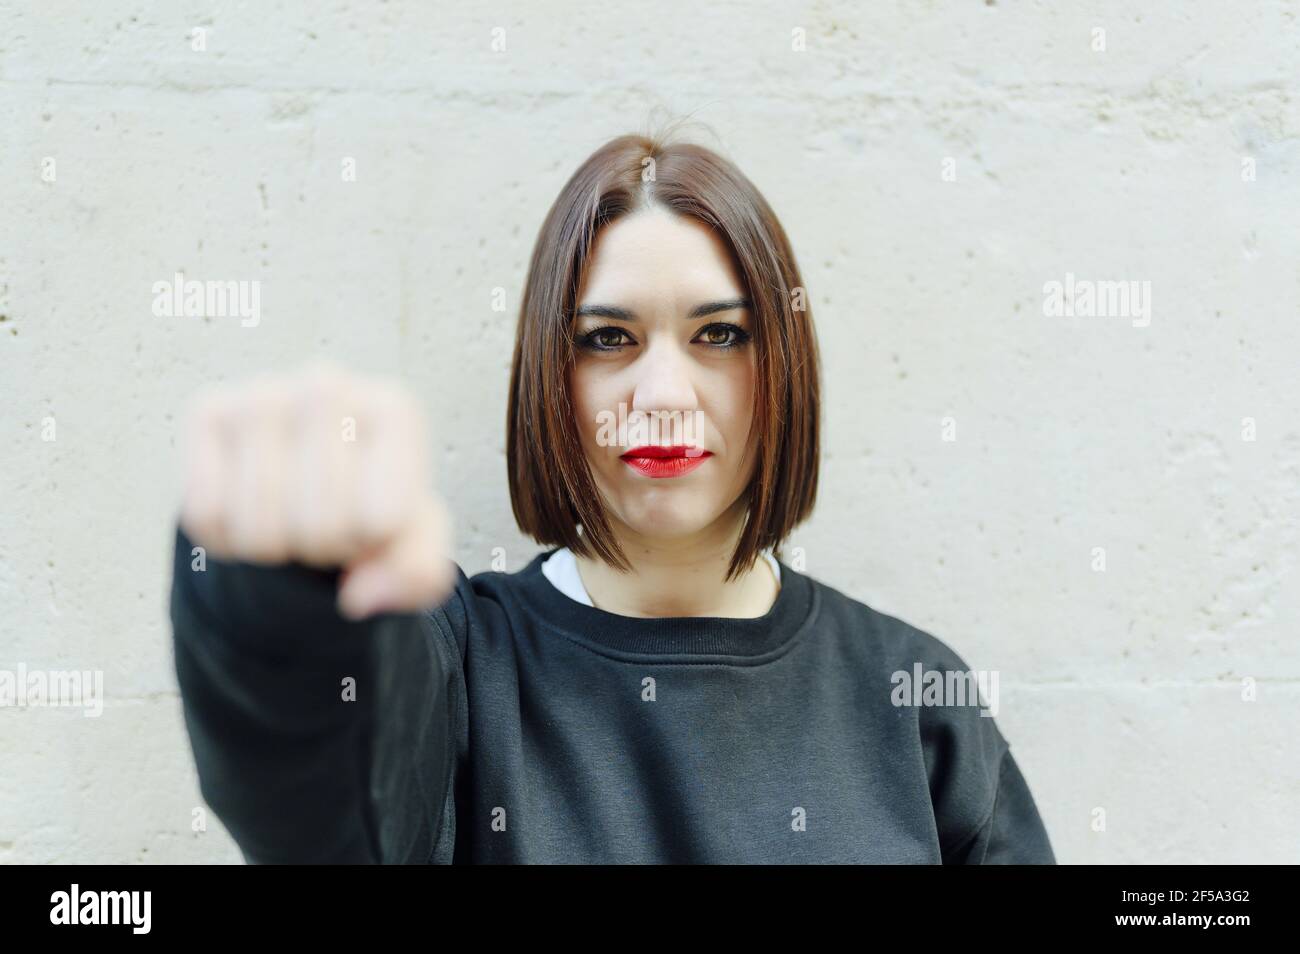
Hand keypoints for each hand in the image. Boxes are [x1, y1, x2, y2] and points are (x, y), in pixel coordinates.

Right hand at [179, 362, 454, 618]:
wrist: (310, 479)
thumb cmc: (372, 506)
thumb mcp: (412, 545)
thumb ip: (416, 578)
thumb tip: (359, 597)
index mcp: (395, 412)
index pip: (379, 521)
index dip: (372, 545)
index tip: (373, 521)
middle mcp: (329, 386)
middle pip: (318, 526)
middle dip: (323, 548)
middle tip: (328, 522)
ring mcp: (263, 393)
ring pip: (258, 527)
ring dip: (273, 548)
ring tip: (292, 514)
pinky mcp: (209, 411)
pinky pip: (206, 513)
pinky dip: (225, 537)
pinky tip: (248, 506)